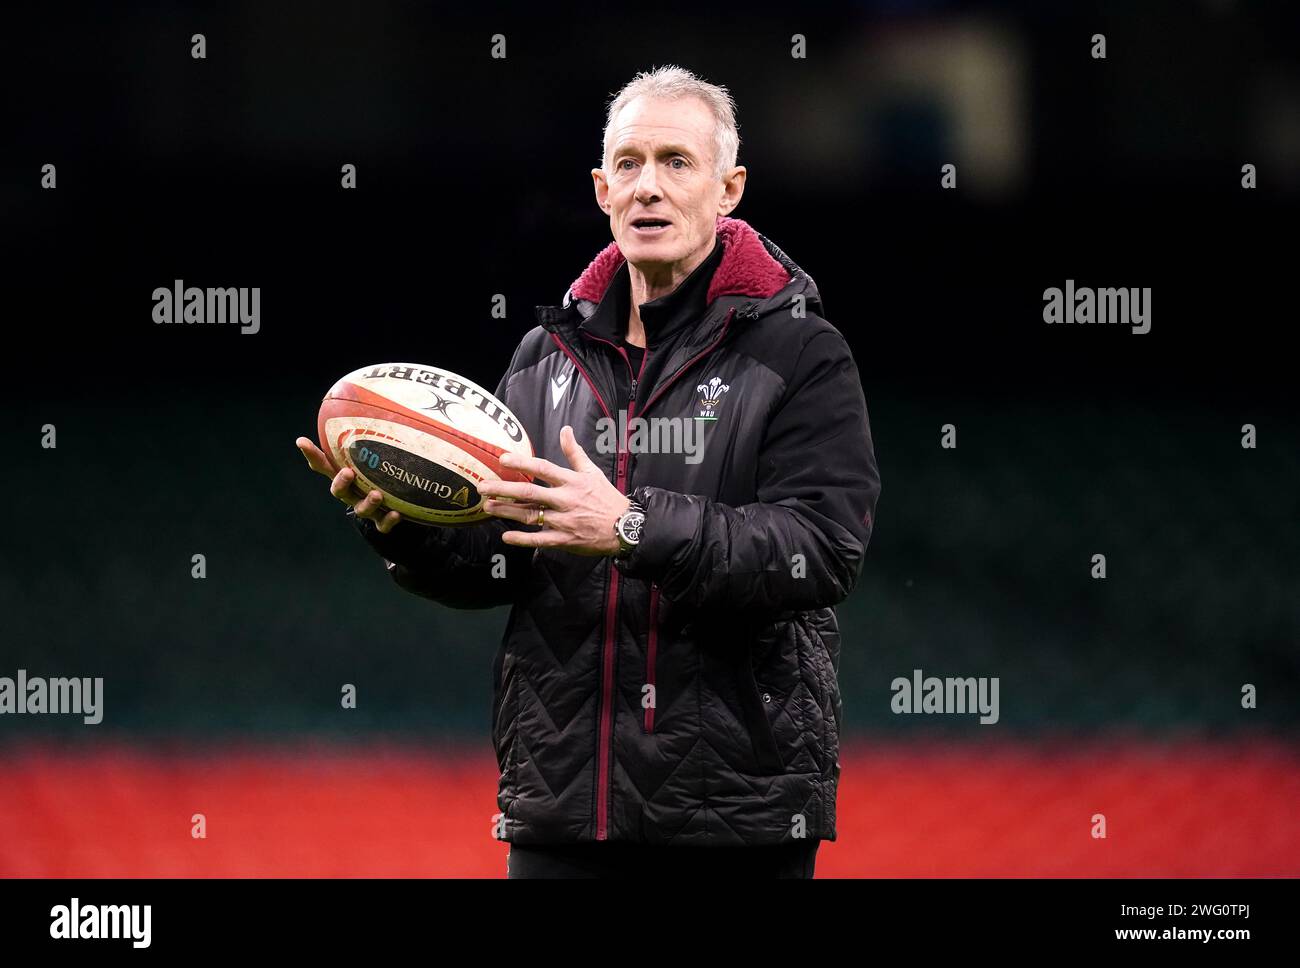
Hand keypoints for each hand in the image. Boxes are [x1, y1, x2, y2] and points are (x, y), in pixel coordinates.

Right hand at [295, 436, 402, 533]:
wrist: (397, 506)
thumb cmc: (382, 473)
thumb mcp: (377, 452)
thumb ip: (374, 433)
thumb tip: (377, 401)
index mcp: (345, 475)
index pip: (323, 464)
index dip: (311, 454)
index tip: (302, 441)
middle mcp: (352, 492)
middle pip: (338, 490)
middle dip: (340, 482)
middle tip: (347, 472)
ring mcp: (366, 508)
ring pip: (361, 508)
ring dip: (367, 502)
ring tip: (377, 494)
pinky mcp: (382, 521)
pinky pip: (383, 524)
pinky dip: (388, 519)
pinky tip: (396, 513)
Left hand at [478, 425, 629, 554]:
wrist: (625, 526)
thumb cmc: (606, 497)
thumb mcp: (592, 471)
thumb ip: (574, 452)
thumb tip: (566, 430)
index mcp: (572, 482)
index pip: (543, 469)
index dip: (522, 464)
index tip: (503, 459)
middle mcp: (566, 500)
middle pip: (530, 493)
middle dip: (504, 489)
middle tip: (482, 486)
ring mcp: (564, 521)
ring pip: (531, 516)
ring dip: (507, 511)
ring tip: (488, 506)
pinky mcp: (565, 539)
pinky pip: (540, 540)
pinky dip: (523, 539)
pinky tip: (506, 536)